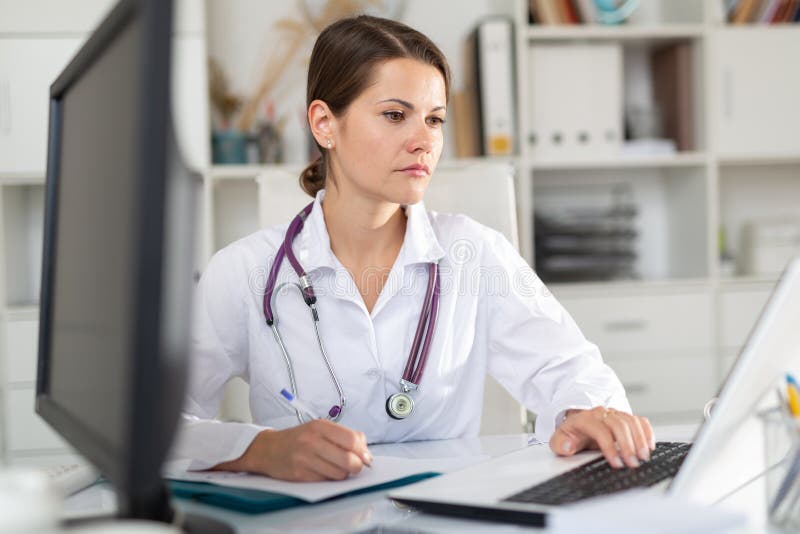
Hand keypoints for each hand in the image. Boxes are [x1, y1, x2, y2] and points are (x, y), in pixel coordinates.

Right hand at [216, 419, 372, 480]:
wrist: (268, 449)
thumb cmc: (298, 439)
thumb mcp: (319, 428)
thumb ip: (343, 435)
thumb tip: (365, 451)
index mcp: (320, 426)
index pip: (352, 440)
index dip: (363, 451)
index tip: (366, 456)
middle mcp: (312, 441)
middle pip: (348, 460)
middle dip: (357, 466)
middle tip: (356, 466)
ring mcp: (305, 459)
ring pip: (339, 474)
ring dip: (343, 474)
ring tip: (337, 467)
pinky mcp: (300, 475)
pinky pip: (326, 481)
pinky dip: (330, 479)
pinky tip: (324, 472)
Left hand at [549, 407, 654, 468]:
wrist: (577, 425)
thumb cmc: (571, 435)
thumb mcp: (558, 441)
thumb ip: (560, 445)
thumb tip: (568, 446)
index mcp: (584, 419)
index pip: (600, 430)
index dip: (610, 447)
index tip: (617, 463)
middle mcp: (601, 414)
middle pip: (619, 425)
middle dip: (628, 445)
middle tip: (633, 463)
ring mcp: (614, 414)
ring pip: (631, 421)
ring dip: (640, 440)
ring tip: (643, 457)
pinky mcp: (624, 417)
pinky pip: (639, 420)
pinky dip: (647, 432)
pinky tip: (649, 446)